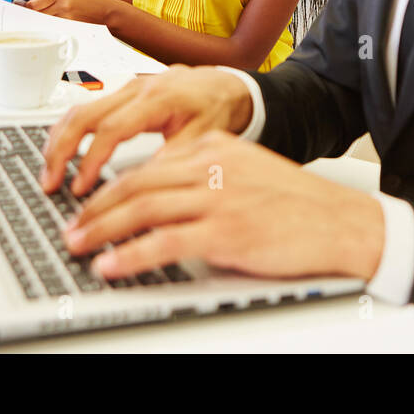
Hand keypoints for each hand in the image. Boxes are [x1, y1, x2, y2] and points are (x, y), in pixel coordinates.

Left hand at [25, 0, 114, 24]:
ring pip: (44, 19)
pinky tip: (49, 21)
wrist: (103, 10)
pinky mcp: (68, 24)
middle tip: (25, 11)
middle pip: (38, 12)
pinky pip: (53, 24)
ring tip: (36, 16)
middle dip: (30, 12)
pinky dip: (49, 23)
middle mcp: (62, 5)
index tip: (22, 4)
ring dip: (39, 18)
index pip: (36, 1)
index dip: (26, 4)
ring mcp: (65, 16)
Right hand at [40, 66, 253, 193]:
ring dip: (58, 140)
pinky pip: (87, 108)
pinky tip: (62, 151)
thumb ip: (173, 159)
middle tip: (49, 182)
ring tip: (49, 171)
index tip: (80, 188)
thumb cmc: (219, 108)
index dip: (91, 161)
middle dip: (60, 150)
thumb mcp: (205, 138)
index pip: (111, 129)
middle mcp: (136, 89)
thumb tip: (143, 187)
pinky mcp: (123, 94)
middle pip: (83, 115)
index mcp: (157, 98)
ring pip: (79, 109)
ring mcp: (127, 88)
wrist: (229, 85)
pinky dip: (69, 131)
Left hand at [64, 131, 384, 280]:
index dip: (112, 186)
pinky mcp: (226, 232)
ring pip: (142, 209)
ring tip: (77, 244)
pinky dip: (131, 255)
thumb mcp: (247, 172)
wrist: (342, 223)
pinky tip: (112, 265)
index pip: (149, 165)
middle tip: (71, 225)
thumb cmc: (298, 205)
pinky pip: (164, 242)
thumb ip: (207, 176)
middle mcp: (213, 167)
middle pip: (136, 183)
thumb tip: (163, 197)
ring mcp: (218, 199)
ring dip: (101, 229)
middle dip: (96, 207)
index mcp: (216, 148)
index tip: (91, 202)